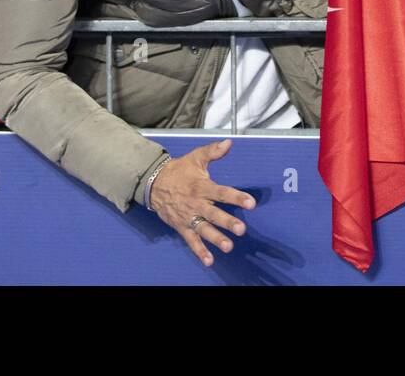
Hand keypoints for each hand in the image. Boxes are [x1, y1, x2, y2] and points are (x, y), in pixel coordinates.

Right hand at [148, 139, 255, 266]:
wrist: (153, 183)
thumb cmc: (179, 171)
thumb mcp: (195, 158)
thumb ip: (213, 152)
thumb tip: (229, 143)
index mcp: (201, 187)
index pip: (221, 192)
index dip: (236, 197)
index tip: (251, 203)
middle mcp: (196, 203)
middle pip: (213, 214)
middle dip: (227, 222)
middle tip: (241, 229)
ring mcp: (188, 217)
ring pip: (203, 229)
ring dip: (216, 238)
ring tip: (228, 247)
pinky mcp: (181, 226)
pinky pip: (191, 241)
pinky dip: (200, 251)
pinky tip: (210, 261)